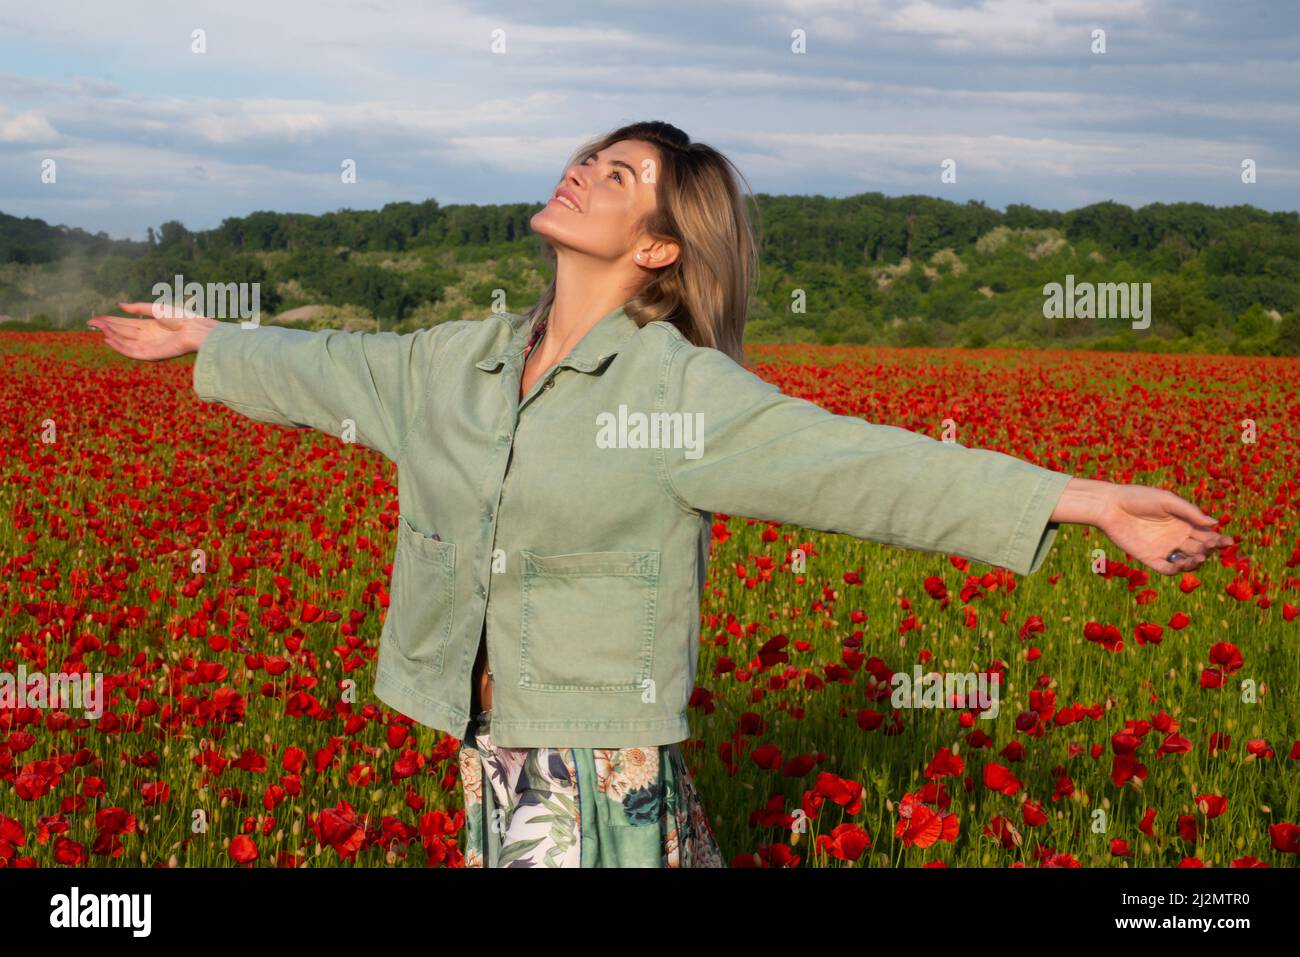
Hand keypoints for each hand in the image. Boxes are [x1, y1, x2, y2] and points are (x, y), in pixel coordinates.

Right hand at [88, 302, 217, 360]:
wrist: (196, 329)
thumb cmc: (182, 317)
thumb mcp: (156, 309)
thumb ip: (138, 308)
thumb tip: (119, 305)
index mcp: (148, 326)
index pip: (124, 324)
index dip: (110, 321)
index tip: (95, 318)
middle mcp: (146, 337)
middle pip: (122, 332)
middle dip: (106, 327)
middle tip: (90, 322)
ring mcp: (148, 346)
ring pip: (124, 342)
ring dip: (110, 335)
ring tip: (98, 327)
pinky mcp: (151, 355)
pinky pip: (131, 352)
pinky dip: (119, 346)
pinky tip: (109, 339)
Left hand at [1092, 483, 1233, 574]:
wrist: (1110, 506)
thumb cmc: (1139, 497)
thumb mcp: (1167, 501)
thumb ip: (1189, 512)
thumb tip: (1215, 523)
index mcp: (1184, 523)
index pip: (1207, 534)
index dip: (1219, 540)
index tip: (1228, 542)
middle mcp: (1177, 538)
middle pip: (1200, 549)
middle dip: (1209, 549)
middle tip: (1211, 546)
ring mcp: (1164, 549)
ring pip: (1186, 561)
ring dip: (1195, 562)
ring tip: (1199, 557)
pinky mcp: (1149, 558)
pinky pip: (1166, 569)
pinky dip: (1175, 570)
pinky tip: (1181, 565)